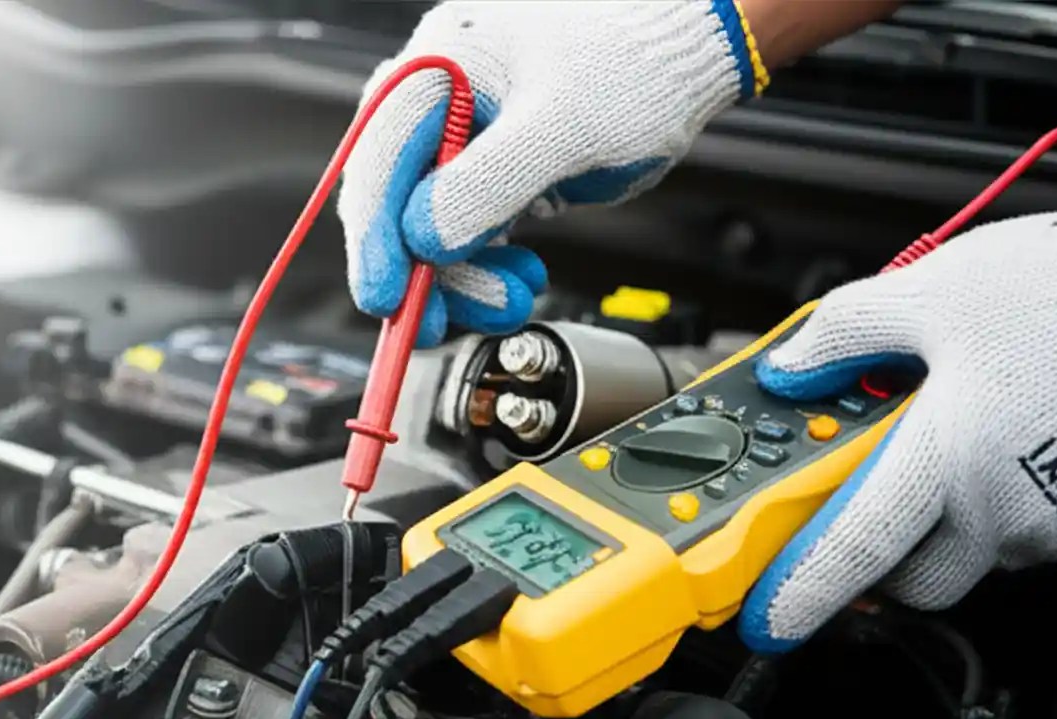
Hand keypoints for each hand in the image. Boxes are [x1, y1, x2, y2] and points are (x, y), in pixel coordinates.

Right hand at [338, 0, 765, 346]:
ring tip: (512, 297)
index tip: (385, 298)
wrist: (682, 58)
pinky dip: (488, 264)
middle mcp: (437, 104)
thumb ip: (489, 184)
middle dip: (424, 271)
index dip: (374, 238)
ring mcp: (463, 140)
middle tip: (445, 322)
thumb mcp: (562, 128)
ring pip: (432, 229)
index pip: (379, 162)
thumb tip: (425, 239)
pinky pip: (468, 230)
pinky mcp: (492, 170)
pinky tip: (521, 276)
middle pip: (396, 204)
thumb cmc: (633, 64)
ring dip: (463, 277)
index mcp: (435, 71)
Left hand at [740, 201, 1056, 652]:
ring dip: (940, 513)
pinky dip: (992, 493)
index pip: (854, 550)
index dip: (801, 591)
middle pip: (912, 574)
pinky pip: (1022, 524)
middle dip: (873, 551)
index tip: (768, 616)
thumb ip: (841, 335)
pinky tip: (995, 430)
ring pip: (971, 549)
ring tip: (942, 431)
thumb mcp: (926, 292)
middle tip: (858, 494)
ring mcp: (1054, 516)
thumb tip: (789, 367)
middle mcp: (1002, 506)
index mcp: (945, 458)